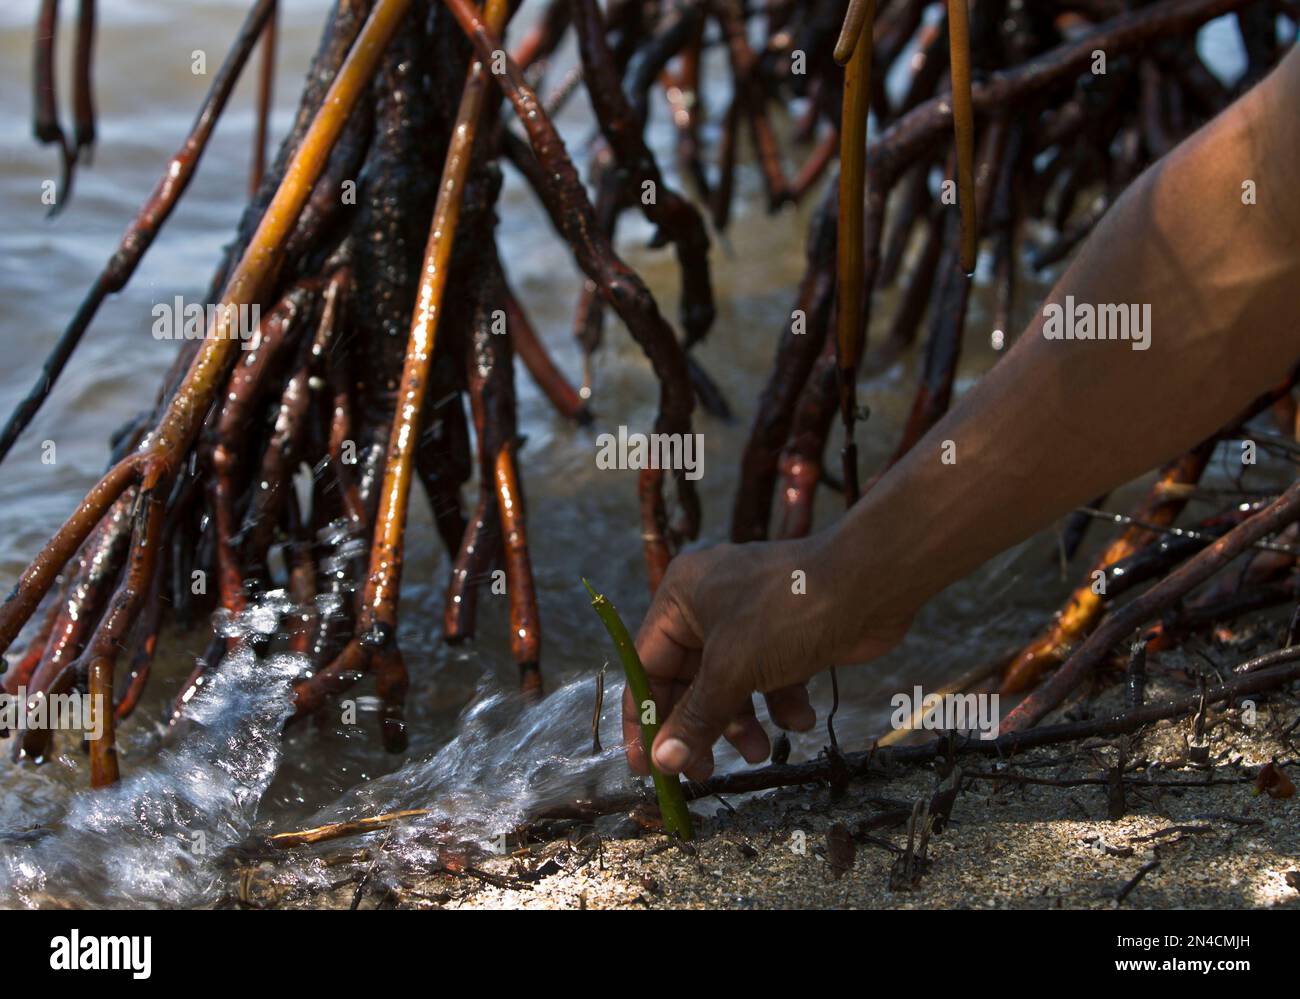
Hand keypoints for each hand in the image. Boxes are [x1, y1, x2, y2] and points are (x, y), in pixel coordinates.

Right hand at [623, 532, 913, 779]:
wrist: (870, 584)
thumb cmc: (787, 613)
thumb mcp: (732, 670)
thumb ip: (696, 718)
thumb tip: (663, 762)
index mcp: (681, 597)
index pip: (648, 665)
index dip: (646, 717)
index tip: (646, 765)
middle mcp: (710, 604)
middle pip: (690, 679)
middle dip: (701, 726)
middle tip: (703, 773)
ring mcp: (750, 618)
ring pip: (732, 684)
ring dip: (743, 722)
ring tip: (761, 752)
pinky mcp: (786, 633)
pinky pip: (770, 677)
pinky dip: (782, 702)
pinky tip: (801, 719)